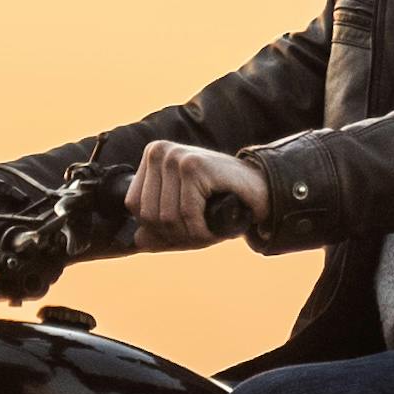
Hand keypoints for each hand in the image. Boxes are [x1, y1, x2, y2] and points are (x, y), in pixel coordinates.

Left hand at [129, 140, 268, 247]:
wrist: (260, 190)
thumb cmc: (219, 203)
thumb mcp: (182, 219)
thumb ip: (157, 231)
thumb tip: (136, 241)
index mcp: (151, 157)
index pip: (134, 206)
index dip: (157, 228)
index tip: (183, 228)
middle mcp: (159, 151)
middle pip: (148, 214)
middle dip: (174, 233)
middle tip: (199, 230)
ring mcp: (176, 156)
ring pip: (166, 218)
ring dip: (190, 234)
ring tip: (207, 228)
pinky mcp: (194, 166)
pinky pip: (187, 215)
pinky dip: (201, 231)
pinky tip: (214, 228)